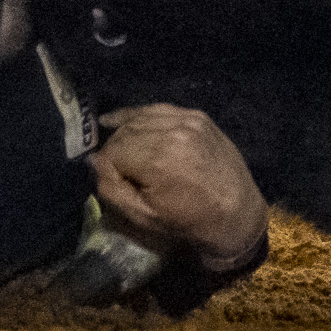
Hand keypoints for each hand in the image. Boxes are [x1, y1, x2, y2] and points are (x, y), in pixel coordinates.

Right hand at [88, 104, 268, 272]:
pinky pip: (160, 109)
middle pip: (124, 132)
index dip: (106, 167)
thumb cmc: (189, 221)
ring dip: (127, 132)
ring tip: (125, 149)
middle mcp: (172, 131)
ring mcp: (187, 119)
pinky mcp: (198, 115)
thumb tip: (93, 161)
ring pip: (140, 118)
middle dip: (115, 149)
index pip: (110, 151)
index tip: (113, 180)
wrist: (237, 212)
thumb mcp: (142, 216)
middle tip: (120, 169)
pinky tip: (130, 121)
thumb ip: (111, 188)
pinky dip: (144, 117)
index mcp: (157, 158)